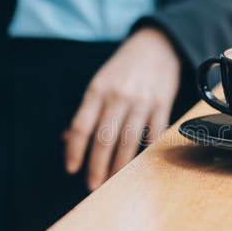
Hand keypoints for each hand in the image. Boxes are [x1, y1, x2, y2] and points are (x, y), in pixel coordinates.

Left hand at [64, 28, 180, 189]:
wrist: (157, 45)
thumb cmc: (124, 68)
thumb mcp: (100, 82)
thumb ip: (87, 110)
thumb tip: (69, 139)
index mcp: (98, 90)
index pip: (81, 126)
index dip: (74, 150)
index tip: (71, 168)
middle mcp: (119, 96)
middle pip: (104, 139)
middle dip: (97, 166)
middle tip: (92, 185)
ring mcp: (142, 101)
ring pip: (128, 142)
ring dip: (119, 166)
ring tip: (113, 181)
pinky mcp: (162, 104)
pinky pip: (153, 134)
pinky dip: (145, 152)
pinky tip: (138, 166)